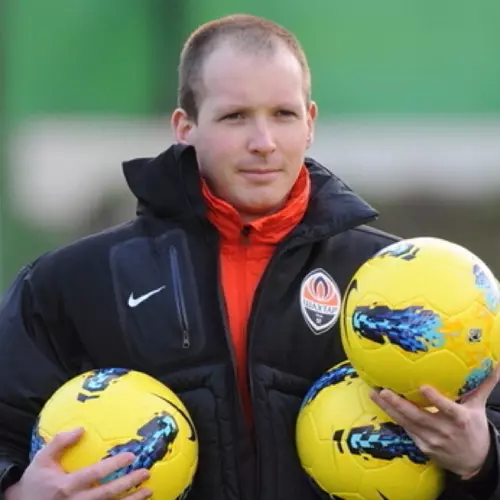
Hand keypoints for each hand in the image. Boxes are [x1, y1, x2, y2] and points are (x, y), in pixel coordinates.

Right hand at [7, 427, 151, 499]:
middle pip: (106, 494)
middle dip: (128, 484)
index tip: (131, 456)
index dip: (113, 465)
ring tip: (148, 490)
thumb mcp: (41, 460)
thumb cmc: (35, 481)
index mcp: (65, 486)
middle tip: (145, 473)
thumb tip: (81, 429)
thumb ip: (60, 443)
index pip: (94, 474)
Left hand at [370, 363, 499, 478]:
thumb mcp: (479, 407)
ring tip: (374, 393)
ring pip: (406, 423)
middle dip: (399, 404)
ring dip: (389, 408)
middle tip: (383, 390)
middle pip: (418, 416)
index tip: (423, 387)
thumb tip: (496, 364)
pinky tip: (381, 405)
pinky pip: (405, 430)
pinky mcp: (422, 446)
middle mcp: (444, 431)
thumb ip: (483, 385)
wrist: (474, 463)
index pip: (448, 409)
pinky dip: (393, 417)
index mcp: (459, 419)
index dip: (436, 400)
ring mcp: (431, 440)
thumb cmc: (474, 429)